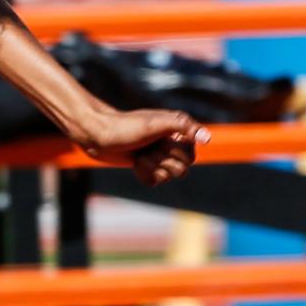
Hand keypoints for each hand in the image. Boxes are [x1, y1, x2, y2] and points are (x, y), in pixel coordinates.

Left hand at [73, 108, 207, 186]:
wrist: (97, 134)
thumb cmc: (127, 125)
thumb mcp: (156, 123)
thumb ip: (184, 126)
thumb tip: (208, 139)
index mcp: (179, 132)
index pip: (191, 155)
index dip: (175, 152)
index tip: (160, 141)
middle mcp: (171, 144)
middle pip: (182, 169)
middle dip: (161, 160)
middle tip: (146, 147)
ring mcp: (158, 156)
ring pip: (168, 176)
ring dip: (150, 166)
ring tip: (139, 154)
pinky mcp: (145, 167)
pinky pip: (155, 182)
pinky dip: (144, 174)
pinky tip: (134, 163)